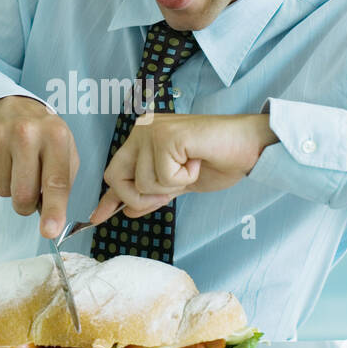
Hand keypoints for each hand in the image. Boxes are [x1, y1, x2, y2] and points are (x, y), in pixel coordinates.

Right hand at [0, 96, 78, 238]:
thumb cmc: (41, 134)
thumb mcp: (63, 150)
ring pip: (2, 191)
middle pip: (23, 194)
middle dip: (25, 205)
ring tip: (14, 165)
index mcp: (56, 136)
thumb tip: (51, 221)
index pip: (56, 181)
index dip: (53, 210)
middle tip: (28, 191)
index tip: (50, 230)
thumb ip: (62, 184)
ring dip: (8, 188)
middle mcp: (27, 133)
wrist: (9, 103)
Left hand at [89, 112, 278, 221]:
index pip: (117, 173)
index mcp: (142, 139)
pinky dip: (184, 179)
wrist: (249, 146)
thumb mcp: (179, 184)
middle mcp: (142, 130)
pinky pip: (163, 177)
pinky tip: (196, 162)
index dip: (109, 199)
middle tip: (174, 188)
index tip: (97, 217)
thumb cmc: (219, 160)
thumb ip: (153, 194)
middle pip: (118, 179)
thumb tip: (128, 210)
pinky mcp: (166, 136)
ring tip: (192, 166)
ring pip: (143, 183)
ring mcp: (152, 131)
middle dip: (142, 196)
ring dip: (172, 186)